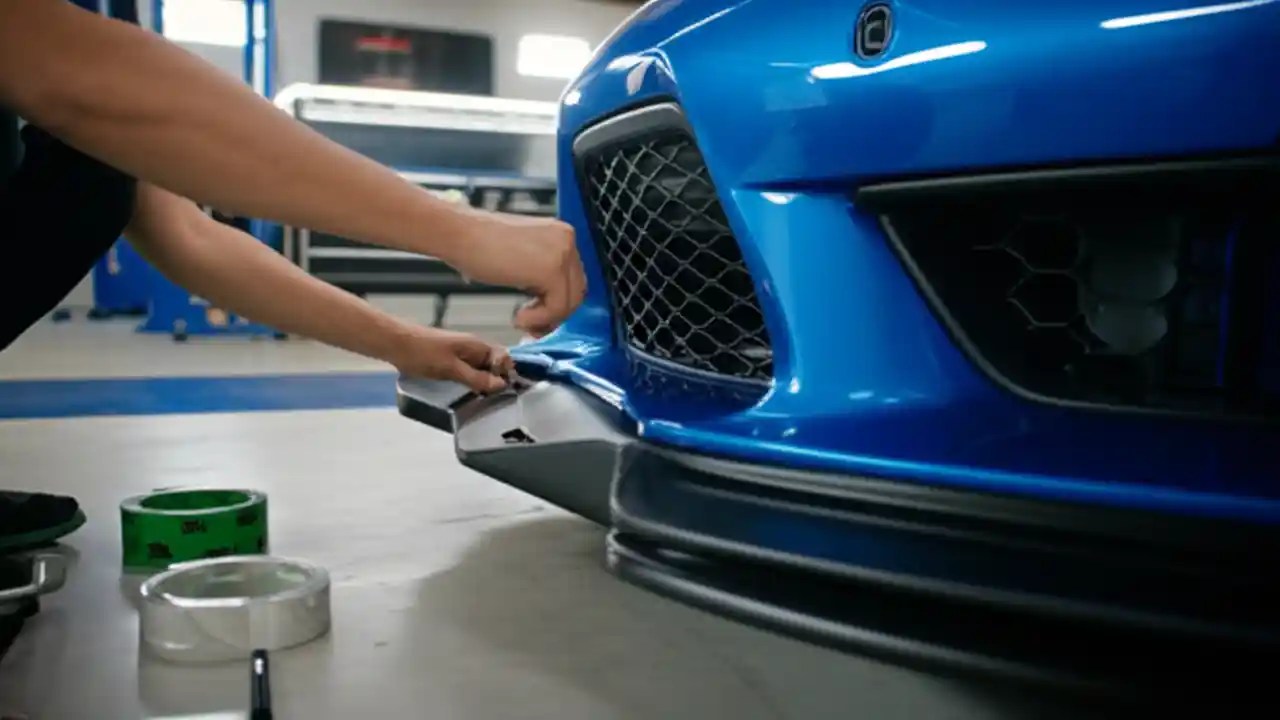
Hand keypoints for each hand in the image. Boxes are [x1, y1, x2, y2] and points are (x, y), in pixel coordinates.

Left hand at [392, 326, 514, 393]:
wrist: (394, 343)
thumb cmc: (422, 353)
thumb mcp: (451, 369)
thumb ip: (476, 378)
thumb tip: (501, 385)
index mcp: (477, 345)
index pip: (504, 358)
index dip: (507, 374)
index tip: (504, 392)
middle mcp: (472, 347)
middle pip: (493, 364)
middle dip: (495, 380)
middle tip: (492, 400)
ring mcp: (460, 352)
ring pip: (480, 369)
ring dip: (481, 382)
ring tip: (480, 399)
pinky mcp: (448, 359)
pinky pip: (467, 370)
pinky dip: (469, 381)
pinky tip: (464, 392)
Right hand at [449, 212, 586, 336]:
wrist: (458, 233)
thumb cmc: (478, 245)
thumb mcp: (522, 257)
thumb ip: (542, 274)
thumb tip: (554, 307)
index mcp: (561, 234)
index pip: (574, 278)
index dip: (558, 303)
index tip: (539, 318)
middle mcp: (567, 239)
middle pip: (576, 291)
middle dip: (555, 314)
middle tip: (532, 328)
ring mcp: (562, 253)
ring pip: (569, 303)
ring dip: (546, 319)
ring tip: (521, 320)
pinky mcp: (552, 270)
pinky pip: (557, 308)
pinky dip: (538, 320)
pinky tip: (518, 317)